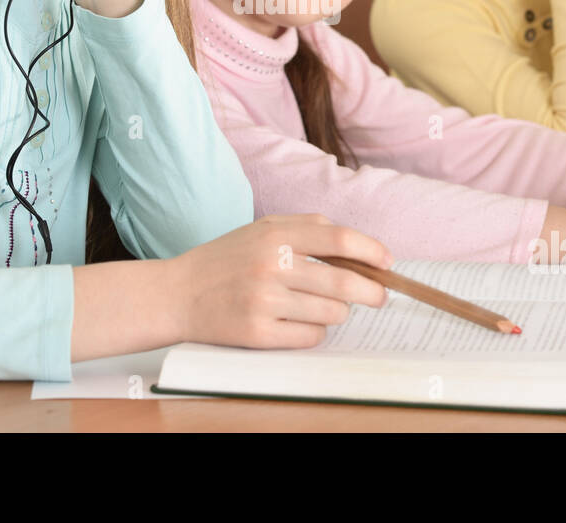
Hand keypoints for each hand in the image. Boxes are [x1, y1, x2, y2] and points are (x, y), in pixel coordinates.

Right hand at [168, 214, 393, 348]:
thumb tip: (356, 244)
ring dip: (336, 312)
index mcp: (275, 235)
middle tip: (379, 297)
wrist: (178, 294)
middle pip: (343, 282)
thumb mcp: (262, 229)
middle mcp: (271, 266)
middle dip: (371, 292)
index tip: (387, 262)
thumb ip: (306, 228)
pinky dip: (314, 332)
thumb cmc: (227, 260)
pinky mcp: (258, 333)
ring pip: (331, 313)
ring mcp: (264, 301)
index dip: (370, 251)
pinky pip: (311, 337)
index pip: (338, 239)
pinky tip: (298, 323)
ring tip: (320, 307)